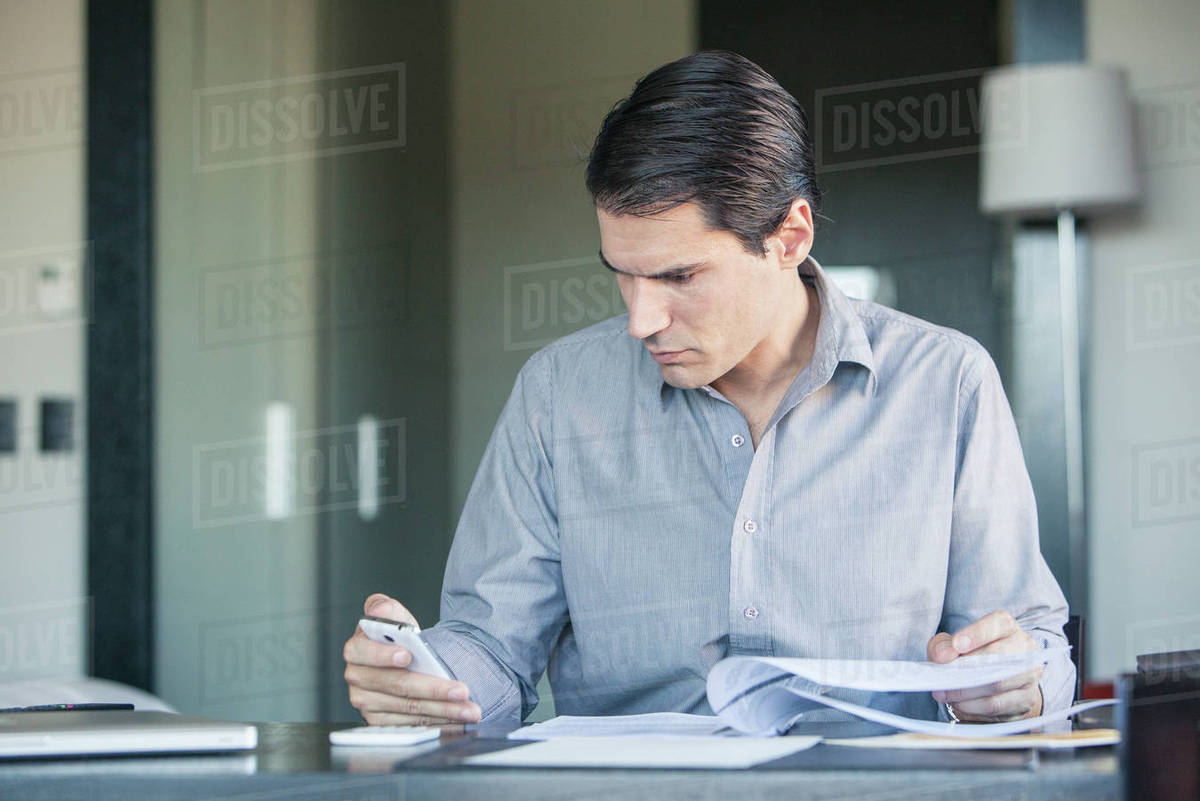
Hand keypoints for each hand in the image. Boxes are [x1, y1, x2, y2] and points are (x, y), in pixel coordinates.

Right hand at [343, 593, 480, 726]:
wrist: (404, 660)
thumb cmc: (398, 638)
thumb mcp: (394, 618)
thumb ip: (386, 609)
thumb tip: (381, 609)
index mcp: (356, 649)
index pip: (364, 651)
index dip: (384, 655)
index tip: (408, 655)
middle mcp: (357, 677)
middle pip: (397, 685)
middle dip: (433, 688)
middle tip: (461, 691)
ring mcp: (367, 702)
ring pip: (409, 708)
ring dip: (443, 710)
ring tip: (469, 709)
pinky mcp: (379, 720)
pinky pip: (411, 724)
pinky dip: (437, 722)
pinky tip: (456, 719)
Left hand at [926, 610, 1043, 721]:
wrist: (995, 679)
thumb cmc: (971, 656)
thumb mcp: (953, 643)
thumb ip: (942, 644)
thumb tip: (941, 655)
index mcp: (1007, 627)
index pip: (998, 623)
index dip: (977, 633)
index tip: (955, 645)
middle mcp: (1024, 648)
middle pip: (998, 656)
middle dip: (965, 668)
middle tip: (941, 678)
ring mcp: (1029, 676)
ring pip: (997, 684)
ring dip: (965, 692)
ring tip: (944, 694)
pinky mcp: (1026, 700)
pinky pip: (998, 706)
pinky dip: (974, 707)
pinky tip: (958, 704)